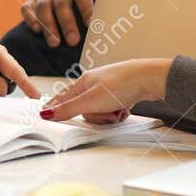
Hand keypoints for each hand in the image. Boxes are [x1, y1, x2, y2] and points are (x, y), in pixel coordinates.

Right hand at [19, 0, 98, 47]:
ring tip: (55, 44)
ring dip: (49, 27)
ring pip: (44, 8)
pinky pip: (27, 10)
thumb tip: (118, 3)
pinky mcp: (30, 3)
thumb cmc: (83, 0)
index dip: (86, 9)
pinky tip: (37, 32)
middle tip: (73, 41)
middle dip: (67, 23)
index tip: (91, 25)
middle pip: (62, 3)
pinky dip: (31, 20)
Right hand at [41, 57, 172, 124]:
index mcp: (83, 82)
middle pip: (84, 110)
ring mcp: (109, 89)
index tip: (45, 114)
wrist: (150, 79)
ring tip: (118, 111)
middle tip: (105, 115)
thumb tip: (47, 113)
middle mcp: (94, 84)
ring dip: (108, 116)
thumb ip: (68, 109)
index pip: (63, 97)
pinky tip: (125, 109)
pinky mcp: (121, 94)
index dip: (55, 107)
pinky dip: (118, 113)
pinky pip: (113, 111)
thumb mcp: (90, 101)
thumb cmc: (121, 84)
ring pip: (100, 112)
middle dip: (95, 117)